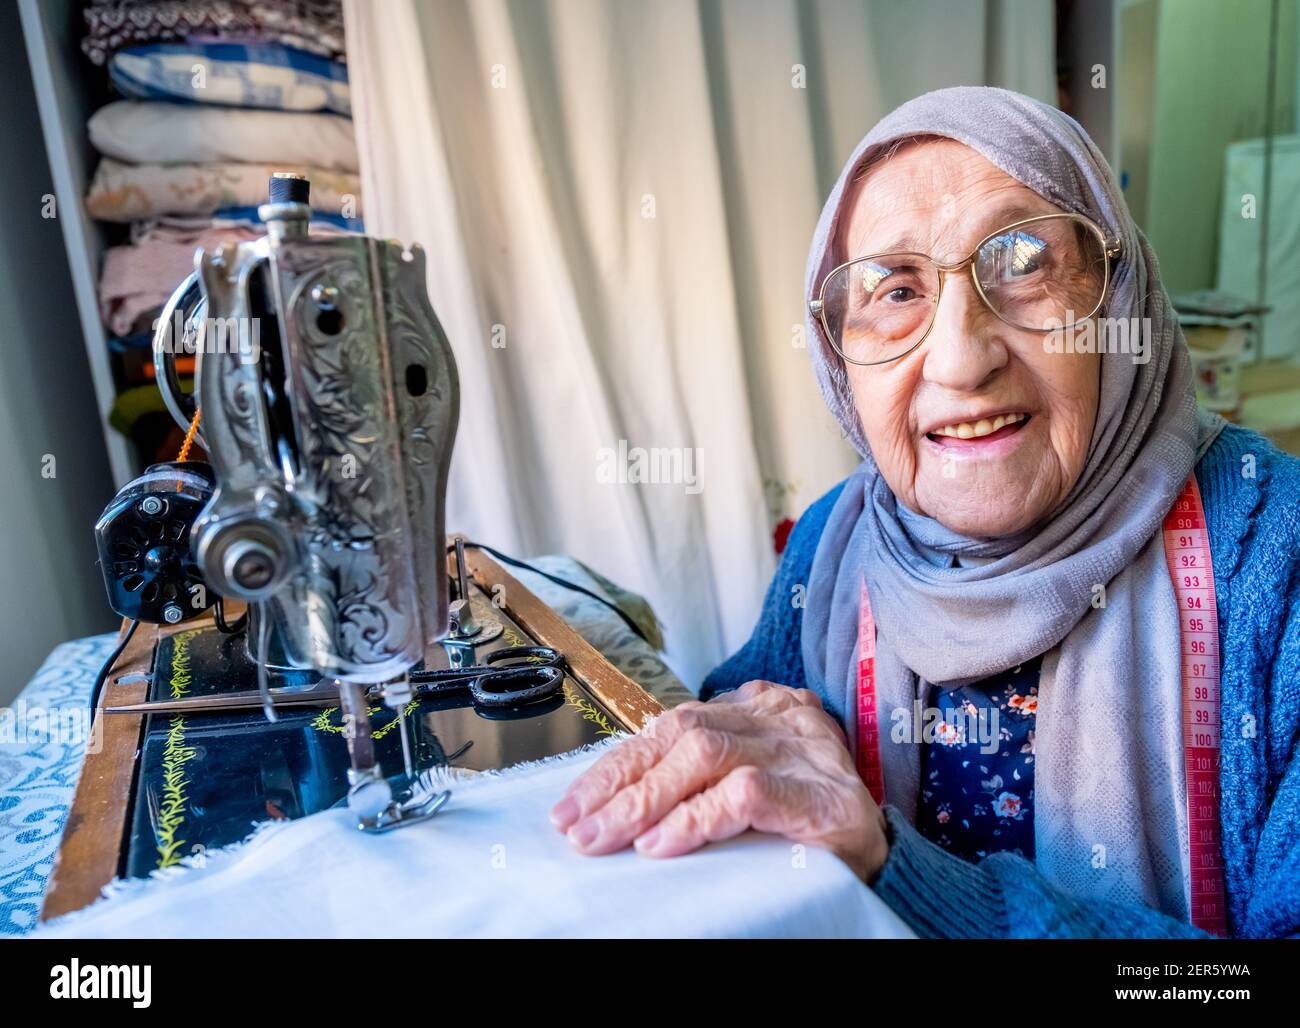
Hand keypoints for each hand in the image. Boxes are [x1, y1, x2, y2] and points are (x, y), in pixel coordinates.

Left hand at [549, 680, 888, 880]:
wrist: (890, 858)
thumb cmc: (811, 826)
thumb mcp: (748, 789)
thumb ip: (701, 780)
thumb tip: (619, 805)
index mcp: (755, 711)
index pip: (670, 726)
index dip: (617, 763)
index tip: (572, 805)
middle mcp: (775, 719)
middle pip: (680, 733)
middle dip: (620, 782)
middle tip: (577, 827)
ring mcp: (799, 752)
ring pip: (705, 752)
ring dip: (646, 798)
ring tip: (607, 836)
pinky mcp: (819, 795)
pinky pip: (745, 793)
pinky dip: (696, 818)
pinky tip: (664, 842)